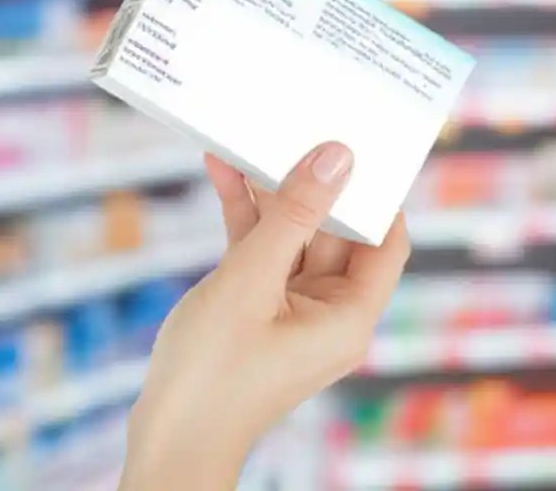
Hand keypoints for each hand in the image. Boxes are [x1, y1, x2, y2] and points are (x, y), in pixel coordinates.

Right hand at [121, 143, 410, 489]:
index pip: (386, 239)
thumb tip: (337, 158)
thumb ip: (291, 216)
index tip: (359, 139)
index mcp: (348, 315)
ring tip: (246, 136)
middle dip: (308, 181)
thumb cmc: (211, 372)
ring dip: (267, 194)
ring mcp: (290, 310)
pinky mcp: (255, 308)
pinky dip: (244, 218)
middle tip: (291, 120)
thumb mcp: (250, 281)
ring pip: (290, 236)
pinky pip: (260, 253)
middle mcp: (328, 312)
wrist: (168, 436)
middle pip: (333, 231)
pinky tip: (221, 173)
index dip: (379, 190)